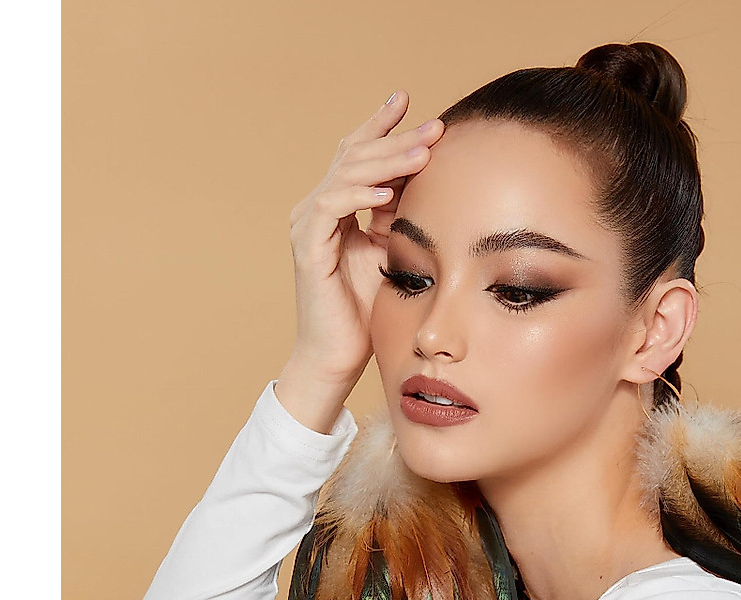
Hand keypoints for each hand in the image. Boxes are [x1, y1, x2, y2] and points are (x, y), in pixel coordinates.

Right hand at [283, 91, 443, 394]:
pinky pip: (331, 208)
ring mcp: (309, 224)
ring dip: (386, 162)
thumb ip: (402, 221)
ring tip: (422, 152)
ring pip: (345, 174)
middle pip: (355, 155)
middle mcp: (318, 207)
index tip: (412, 101)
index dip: (382, 126)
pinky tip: (386, 192)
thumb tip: (432, 190)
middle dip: (395, 138)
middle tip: (433, 125)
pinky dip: (358, 196)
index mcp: (338, 206)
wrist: (338, 357)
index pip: (359, 153)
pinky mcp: (307, 247)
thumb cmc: (367, 313)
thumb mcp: (393, 254)